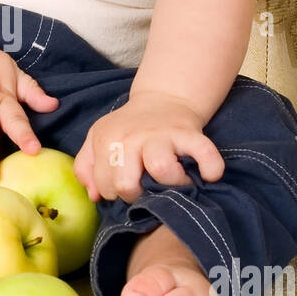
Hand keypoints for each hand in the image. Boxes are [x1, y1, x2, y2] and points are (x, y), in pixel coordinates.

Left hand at [72, 90, 223, 203]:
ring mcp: (162, 135)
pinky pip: (204, 152)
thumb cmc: (127, 127)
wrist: (162, 99)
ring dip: (169, 183)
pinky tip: (208, 176)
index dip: (114, 193)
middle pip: (127, 183)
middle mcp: (132, 137)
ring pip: (160, 169)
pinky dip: (210, 167)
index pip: (105, 185)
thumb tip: (94, 196)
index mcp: (107, 140)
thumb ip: (86, 167)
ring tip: (172, 181)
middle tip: (144, 187)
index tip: (125, 185)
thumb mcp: (97, 140)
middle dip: (135, 195)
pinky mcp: (190, 133)